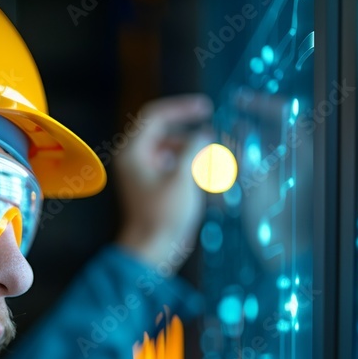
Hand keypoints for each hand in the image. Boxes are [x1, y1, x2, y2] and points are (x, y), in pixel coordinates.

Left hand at [114, 94, 213, 269]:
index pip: (155, 116)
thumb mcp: (182, 177)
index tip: (206, 107)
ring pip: (177, 155)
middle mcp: (137, 160)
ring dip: (200, 160)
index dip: (181, 108)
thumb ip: (193, 149)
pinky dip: (195, 176)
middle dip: (196, 141)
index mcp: (133, 152)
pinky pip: (178, 173)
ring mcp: (146, 175)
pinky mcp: (157, 189)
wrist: (154, 250)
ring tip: (224, 169)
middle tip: (220, 143)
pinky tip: (216, 186)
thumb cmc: (163, 215)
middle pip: (169, 136)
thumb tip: (203, 134)